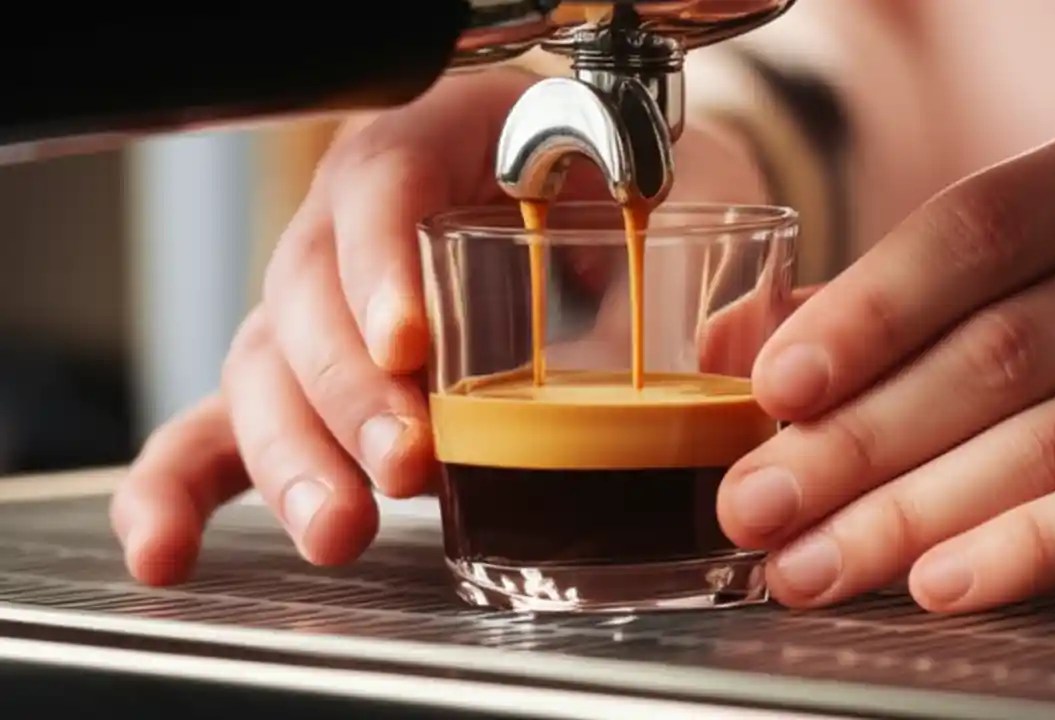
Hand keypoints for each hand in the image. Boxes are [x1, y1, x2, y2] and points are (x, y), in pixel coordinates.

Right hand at [110, 68, 770, 585]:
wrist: (600, 188)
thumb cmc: (629, 179)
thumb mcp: (679, 193)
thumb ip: (703, 262)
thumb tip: (737, 353)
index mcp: (439, 141)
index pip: (380, 179)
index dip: (380, 261)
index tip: (410, 342)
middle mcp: (359, 220)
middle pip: (306, 290)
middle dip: (348, 389)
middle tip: (405, 462)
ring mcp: (325, 303)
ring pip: (267, 368)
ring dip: (293, 453)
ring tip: (341, 525)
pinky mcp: (309, 380)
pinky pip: (222, 423)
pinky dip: (185, 486)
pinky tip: (167, 548)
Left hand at [716, 132, 1054, 613]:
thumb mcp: (996, 286)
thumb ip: (871, 311)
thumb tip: (734, 349)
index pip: (970, 235)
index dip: (865, 313)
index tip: (776, 386)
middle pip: (992, 354)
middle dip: (854, 441)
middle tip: (758, 503)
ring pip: (1045, 444)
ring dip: (907, 515)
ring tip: (811, 562)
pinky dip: (1024, 551)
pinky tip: (936, 582)